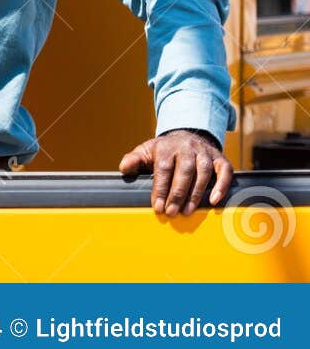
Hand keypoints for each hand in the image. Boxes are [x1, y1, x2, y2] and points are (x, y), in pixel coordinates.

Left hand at [119, 129, 233, 215]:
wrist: (186, 136)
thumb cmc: (164, 150)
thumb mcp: (146, 151)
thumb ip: (135, 159)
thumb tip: (124, 168)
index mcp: (167, 147)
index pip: (163, 168)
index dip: (160, 188)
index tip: (157, 206)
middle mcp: (187, 148)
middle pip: (184, 171)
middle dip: (177, 194)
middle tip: (172, 212)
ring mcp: (204, 153)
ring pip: (203, 172)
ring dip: (196, 193)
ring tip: (188, 211)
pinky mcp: (219, 158)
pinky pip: (224, 171)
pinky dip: (221, 185)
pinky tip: (214, 201)